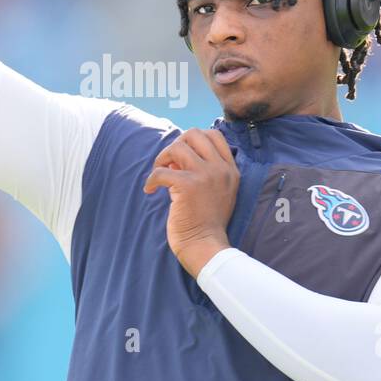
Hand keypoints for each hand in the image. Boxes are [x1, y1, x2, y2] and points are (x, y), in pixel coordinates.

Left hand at [142, 128, 238, 278]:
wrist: (205, 246)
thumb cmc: (206, 223)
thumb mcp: (217, 193)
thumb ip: (204, 172)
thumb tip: (176, 158)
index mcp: (230, 170)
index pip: (214, 135)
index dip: (193, 141)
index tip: (183, 158)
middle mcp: (220, 169)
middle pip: (194, 134)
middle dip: (176, 145)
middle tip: (169, 164)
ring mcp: (205, 175)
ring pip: (177, 147)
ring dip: (162, 159)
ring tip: (159, 176)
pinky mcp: (188, 185)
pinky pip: (161, 171)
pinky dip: (151, 179)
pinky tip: (150, 190)